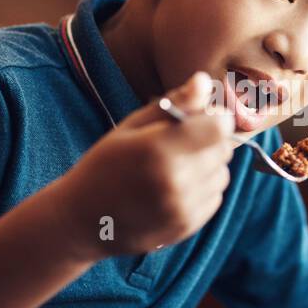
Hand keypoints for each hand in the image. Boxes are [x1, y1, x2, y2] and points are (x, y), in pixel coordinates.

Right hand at [55, 70, 234, 257]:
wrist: (82, 220)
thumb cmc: (104, 165)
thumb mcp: (131, 127)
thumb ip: (173, 104)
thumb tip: (203, 80)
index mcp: (158, 149)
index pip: (220, 127)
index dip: (215, 118)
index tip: (201, 118)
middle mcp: (175, 181)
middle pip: (224, 150)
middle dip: (211, 140)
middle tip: (183, 142)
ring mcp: (182, 207)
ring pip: (222, 175)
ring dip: (208, 166)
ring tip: (176, 166)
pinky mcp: (187, 226)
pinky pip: (215, 198)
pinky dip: (203, 189)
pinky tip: (175, 188)